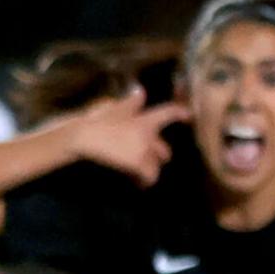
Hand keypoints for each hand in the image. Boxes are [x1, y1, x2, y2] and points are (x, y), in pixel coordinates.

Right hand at [64, 88, 191, 187]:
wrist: (85, 136)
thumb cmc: (96, 120)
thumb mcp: (114, 107)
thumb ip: (131, 102)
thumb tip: (140, 90)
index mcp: (144, 119)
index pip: (168, 113)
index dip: (180, 113)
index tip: (189, 116)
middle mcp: (149, 135)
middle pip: (164, 151)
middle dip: (158, 157)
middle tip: (150, 162)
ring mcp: (144, 150)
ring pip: (156, 166)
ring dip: (149, 171)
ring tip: (139, 176)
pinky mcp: (137, 164)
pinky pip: (149, 176)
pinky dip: (144, 181)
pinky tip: (136, 182)